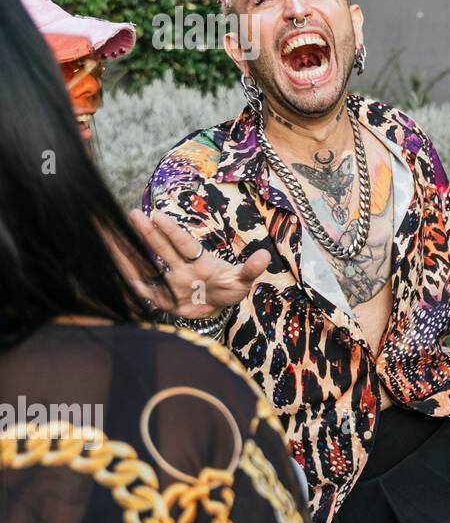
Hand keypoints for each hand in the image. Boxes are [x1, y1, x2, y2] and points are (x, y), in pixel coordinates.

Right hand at [123, 209, 270, 318]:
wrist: (216, 308)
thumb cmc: (229, 288)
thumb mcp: (242, 281)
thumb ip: (250, 269)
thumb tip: (265, 256)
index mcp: (200, 261)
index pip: (184, 244)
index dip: (172, 230)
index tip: (157, 215)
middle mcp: (181, 267)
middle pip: (162, 249)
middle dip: (148, 233)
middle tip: (132, 214)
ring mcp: (170, 282)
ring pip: (149, 265)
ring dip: (132, 253)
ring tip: (111, 237)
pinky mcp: (162, 298)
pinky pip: (142, 288)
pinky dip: (128, 281)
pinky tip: (111, 269)